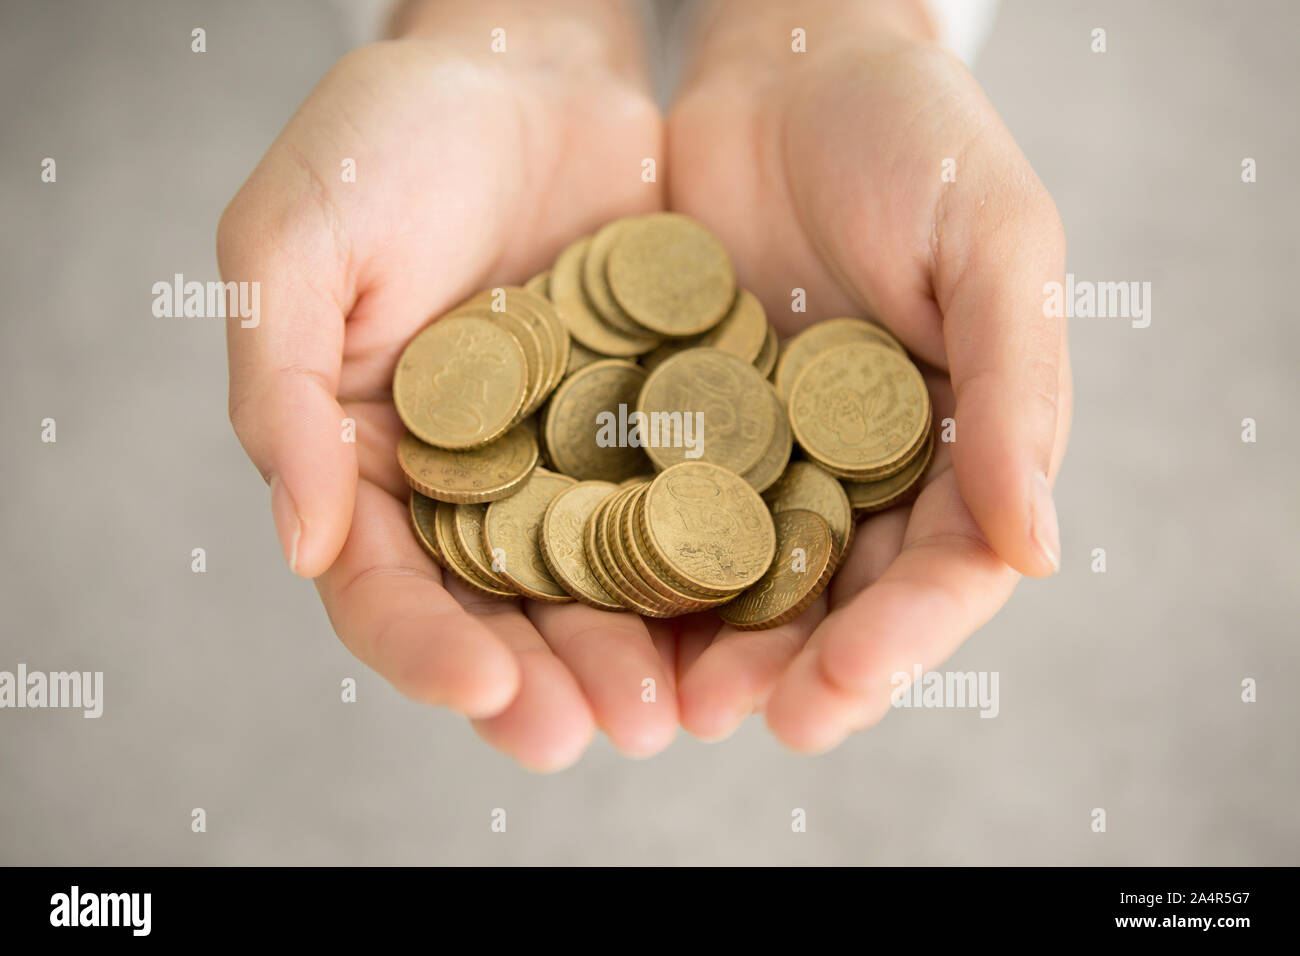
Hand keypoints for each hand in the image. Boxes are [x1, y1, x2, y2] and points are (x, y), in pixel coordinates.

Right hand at [217, 1, 679, 768]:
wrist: (527, 63)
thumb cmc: (389, 139)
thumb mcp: (296, 244)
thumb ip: (283, 392)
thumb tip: (299, 545)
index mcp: (367, 459)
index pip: (381, 584)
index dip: (424, 646)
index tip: (484, 688)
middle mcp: (467, 481)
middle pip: (499, 611)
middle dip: (547, 678)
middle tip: (604, 729)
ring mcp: (564, 461)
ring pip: (598, 582)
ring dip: (634, 649)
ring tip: (681, 705)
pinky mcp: (652, 426)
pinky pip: (681, 505)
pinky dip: (707, 561)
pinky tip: (748, 608)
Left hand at [666, 0, 1072, 749]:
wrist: (792, 65)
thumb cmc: (920, 141)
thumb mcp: (995, 247)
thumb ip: (1018, 390)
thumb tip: (1038, 552)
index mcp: (955, 445)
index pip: (941, 570)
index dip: (896, 640)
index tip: (837, 692)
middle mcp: (859, 466)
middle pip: (833, 595)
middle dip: (789, 666)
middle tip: (728, 716)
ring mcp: (765, 449)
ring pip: (740, 571)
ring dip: (703, 639)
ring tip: (659, 694)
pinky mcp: (679, 417)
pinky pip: (657, 497)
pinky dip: (633, 554)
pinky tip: (593, 599)